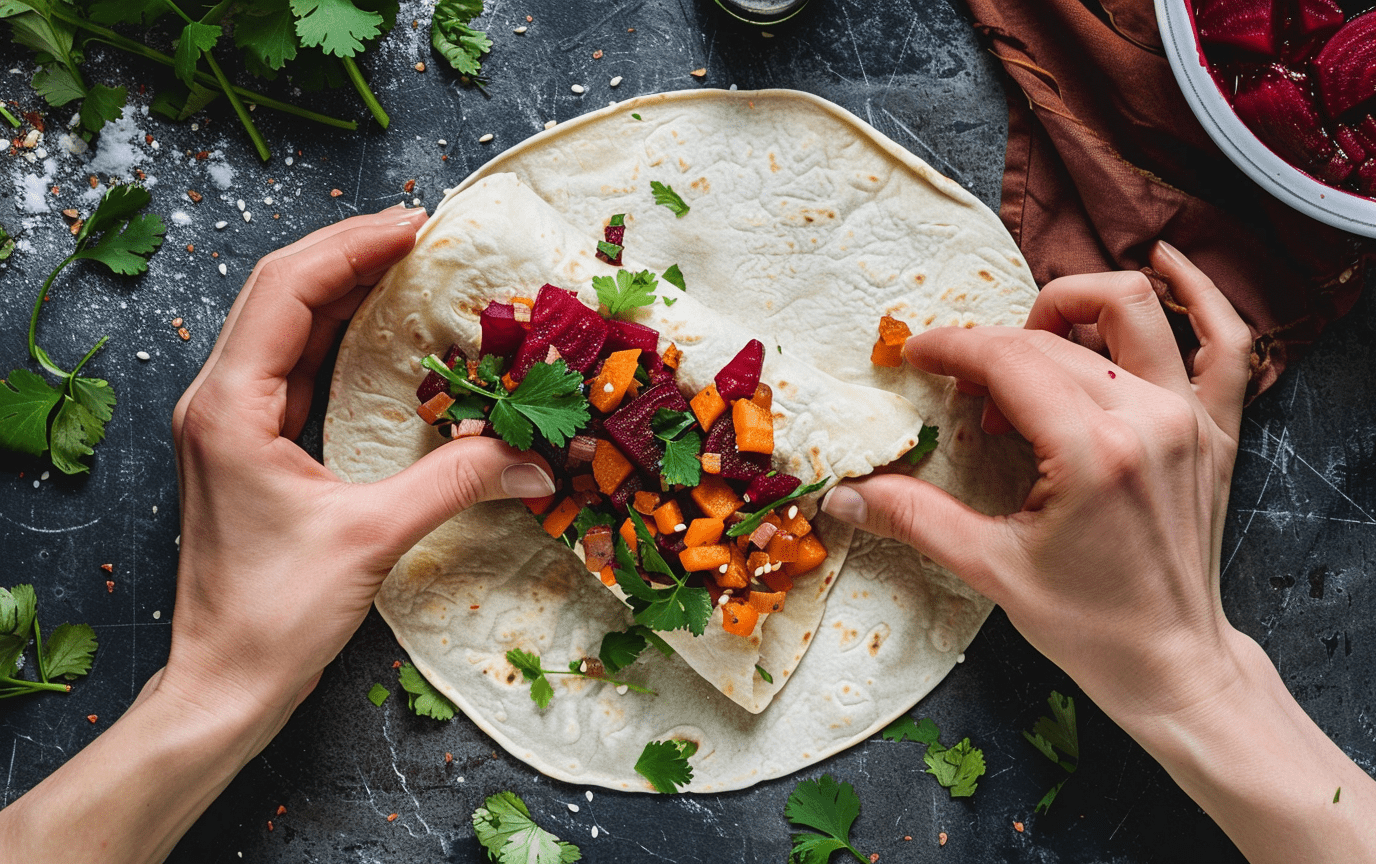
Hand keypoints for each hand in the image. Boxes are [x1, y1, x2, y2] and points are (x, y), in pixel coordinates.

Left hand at [163, 205, 554, 722]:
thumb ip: (458, 482)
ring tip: (410, 269)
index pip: (289, 289)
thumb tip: (537, 457)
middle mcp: (218, 401)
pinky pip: (294, 368)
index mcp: (229, 406)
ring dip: (345, 291)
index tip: (418, 227)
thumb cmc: (275, 615)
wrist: (225, 682)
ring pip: (285, 327)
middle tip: (424, 237)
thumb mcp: (374, 537)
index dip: (354, 247)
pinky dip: (340, 340)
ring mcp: (228, 424)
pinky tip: (384, 335)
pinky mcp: (247, 448)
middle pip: (282, 293)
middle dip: (353, 255)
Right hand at [822, 242, 1375, 862]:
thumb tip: (843, 495)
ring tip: (1034, 340)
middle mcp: (1147, 419)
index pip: (1009, 360)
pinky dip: (1203, 296)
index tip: (916, 355)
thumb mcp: (990, 571)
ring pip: (1132, 312)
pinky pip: (1227, 342)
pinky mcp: (1217, 430)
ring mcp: (1190, 419)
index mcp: (1090, 453)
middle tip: (965, 393)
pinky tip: (1172, 264)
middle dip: (993, 349)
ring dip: (1072, 306)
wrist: (1173, 662)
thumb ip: (915, 519)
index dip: (953, 347)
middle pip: (1053, 339)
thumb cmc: (1086, 624)